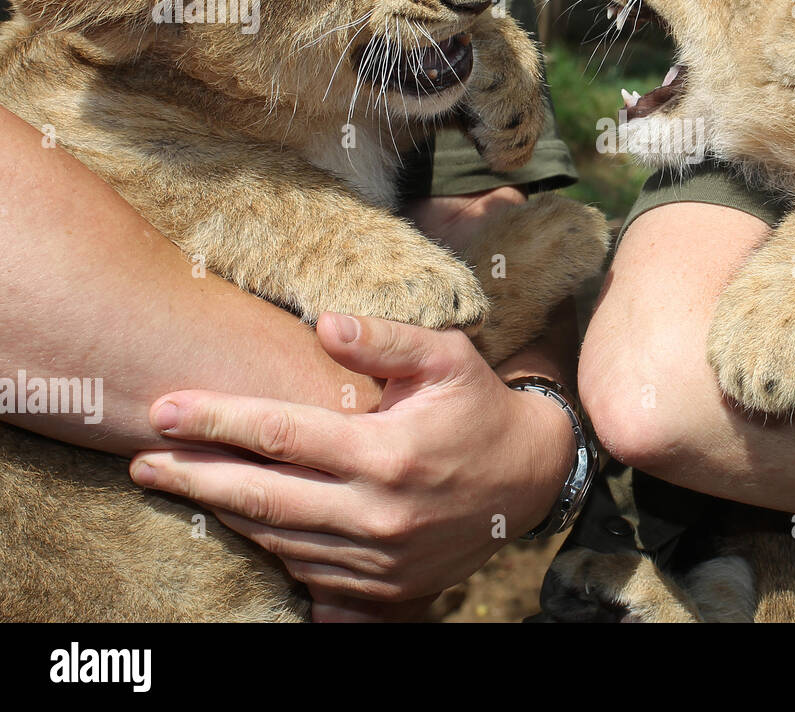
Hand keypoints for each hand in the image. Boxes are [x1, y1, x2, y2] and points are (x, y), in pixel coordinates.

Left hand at [128, 312, 574, 621]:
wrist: (531, 479)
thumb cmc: (481, 406)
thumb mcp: (448, 358)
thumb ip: (385, 339)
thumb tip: (323, 324)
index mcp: (388, 454)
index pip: (282, 434)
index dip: (217, 419)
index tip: (166, 408)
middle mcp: (378, 514)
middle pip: (262, 498)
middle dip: (193, 478)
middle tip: (142, 461)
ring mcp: (379, 561)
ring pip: (278, 540)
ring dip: (226, 512)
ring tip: (185, 486)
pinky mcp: (384, 591)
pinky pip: (308, 575)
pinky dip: (271, 548)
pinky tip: (247, 523)